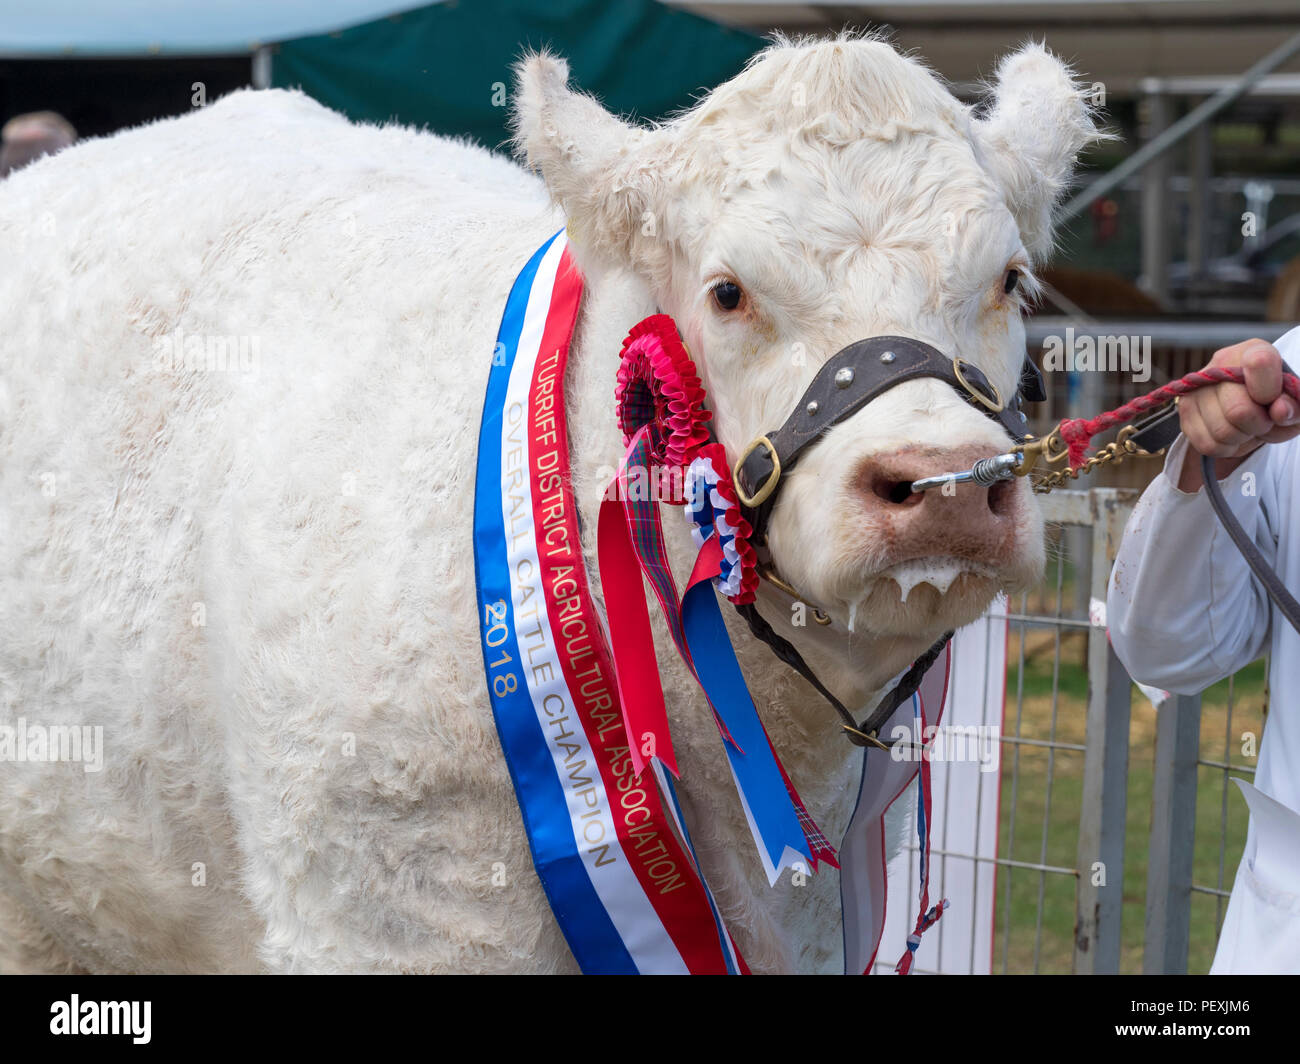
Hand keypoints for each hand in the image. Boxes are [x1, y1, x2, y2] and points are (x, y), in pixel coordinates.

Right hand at [1176, 339, 1299, 491]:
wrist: (1251, 402)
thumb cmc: (1278, 399)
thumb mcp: (1297, 400)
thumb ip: (1295, 403)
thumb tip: (1279, 411)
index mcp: (1253, 351)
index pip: (1260, 363)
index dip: (1270, 391)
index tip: (1275, 400)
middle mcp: (1218, 366)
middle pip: (1238, 411)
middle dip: (1258, 425)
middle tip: (1265, 421)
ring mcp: (1196, 389)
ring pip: (1222, 432)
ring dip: (1242, 438)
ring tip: (1249, 428)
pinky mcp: (1184, 411)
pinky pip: (1207, 445)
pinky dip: (1226, 448)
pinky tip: (1234, 435)